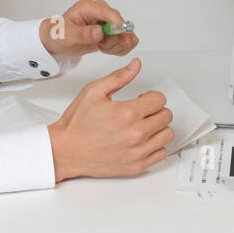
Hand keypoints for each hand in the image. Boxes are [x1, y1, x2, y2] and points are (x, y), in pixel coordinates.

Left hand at [40, 0, 138, 58]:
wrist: (58, 38)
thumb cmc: (59, 34)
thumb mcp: (66, 36)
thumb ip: (82, 34)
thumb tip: (99, 32)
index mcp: (90, 7)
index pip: (111, 14)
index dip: (117, 27)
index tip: (116, 40)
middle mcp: (102, 11)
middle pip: (121, 25)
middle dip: (113, 41)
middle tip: (100, 46)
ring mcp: (109, 20)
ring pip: (127, 35)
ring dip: (116, 45)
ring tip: (101, 47)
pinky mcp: (114, 30)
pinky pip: (128, 40)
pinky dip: (120, 48)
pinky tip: (106, 49)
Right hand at [47, 57, 172, 181]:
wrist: (66, 151)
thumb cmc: (77, 124)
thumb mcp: (94, 92)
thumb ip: (119, 77)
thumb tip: (135, 66)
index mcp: (127, 113)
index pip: (160, 99)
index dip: (151, 96)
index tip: (142, 98)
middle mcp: (136, 133)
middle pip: (166, 116)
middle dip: (155, 110)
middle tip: (141, 111)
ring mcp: (138, 152)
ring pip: (167, 134)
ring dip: (158, 127)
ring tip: (144, 125)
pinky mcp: (136, 166)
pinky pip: (161, 154)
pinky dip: (155, 146)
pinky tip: (143, 140)